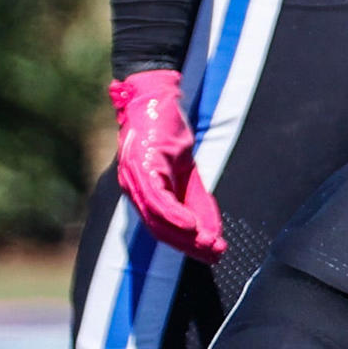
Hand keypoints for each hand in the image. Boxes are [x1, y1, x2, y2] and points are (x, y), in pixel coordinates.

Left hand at [109, 68, 224, 259]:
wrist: (154, 93)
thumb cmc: (168, 129)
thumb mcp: (185, 168)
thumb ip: (194, 198)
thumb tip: (211, 229)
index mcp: (142, 191)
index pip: (162, 227)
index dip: (185, 244)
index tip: (210, 254)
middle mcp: (133, 188)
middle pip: (158, 228)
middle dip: (187, 245)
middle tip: (214, 255)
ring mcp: (135, 178)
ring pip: (157, 218)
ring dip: (183, 236)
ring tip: (206, 245)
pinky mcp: (142, 166)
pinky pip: (157, 200)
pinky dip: (175, 216)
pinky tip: (192, 227)